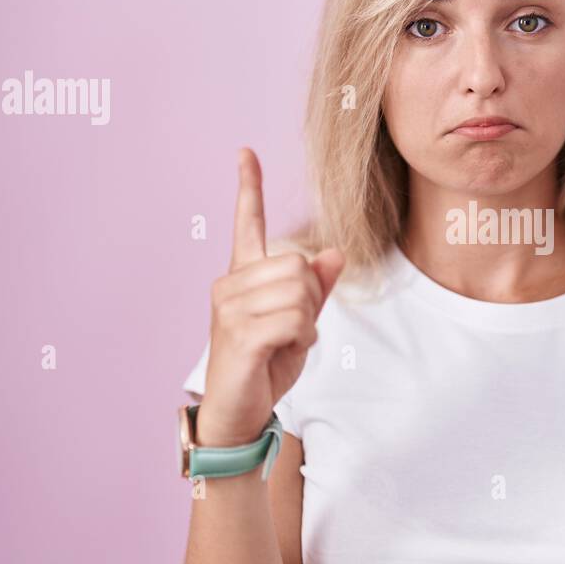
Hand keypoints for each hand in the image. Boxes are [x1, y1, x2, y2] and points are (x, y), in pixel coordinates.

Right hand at [197, 148, 343, 445]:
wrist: (239, 411)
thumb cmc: (265, 366)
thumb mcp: (298, 324)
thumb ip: (314, 289)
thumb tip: (334, 253)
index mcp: (242, 277)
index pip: (247, 223)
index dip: (249, 187)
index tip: (246, 152)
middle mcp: (230, 284)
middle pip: (299, 264)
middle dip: (312, 299)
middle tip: (294, 330)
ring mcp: (230, 308)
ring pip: (300, 292)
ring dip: (307, 323)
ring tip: (284, 343)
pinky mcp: (239, 333)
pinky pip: (295, 319)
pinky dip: (301, 339)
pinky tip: (281, 353)